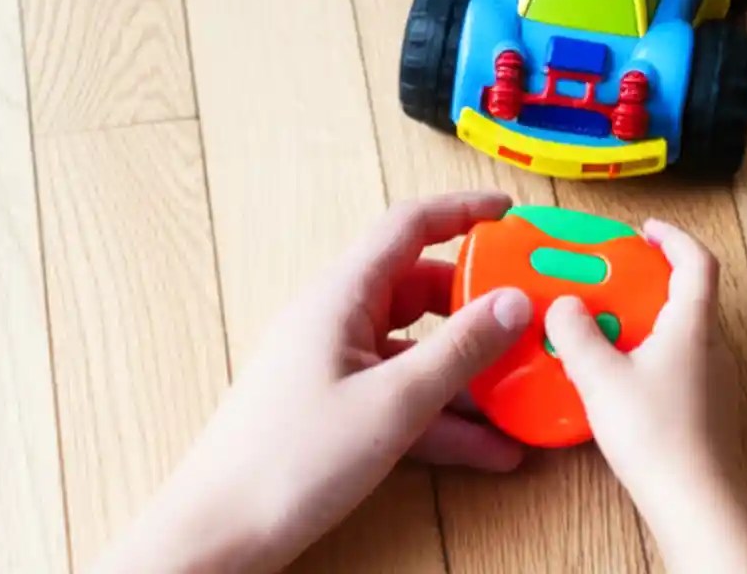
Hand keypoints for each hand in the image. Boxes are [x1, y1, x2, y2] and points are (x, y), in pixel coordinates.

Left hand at [95, 192, 531, 573]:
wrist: (219, 534)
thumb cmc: (290, 461)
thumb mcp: (394, 403)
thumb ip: (460, 351)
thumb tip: (513, 303)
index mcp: (341, 297)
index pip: (408, 227)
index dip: (462, 212)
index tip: (511, 214)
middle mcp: (336, 322)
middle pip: (421, 291)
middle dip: (478, 307)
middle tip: (527, 319)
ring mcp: (335, 367)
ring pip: (417, 352)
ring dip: (468, 375)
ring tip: (523, 397)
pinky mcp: (336, 409)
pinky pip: (402, 397)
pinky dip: (443, 418)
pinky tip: (490, 450)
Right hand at [544, 220, 746, 572]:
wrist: (695, 499)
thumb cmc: (656, 435)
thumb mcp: (601, 378)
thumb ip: (576, 335)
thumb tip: (564, 307)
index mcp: (694, 325)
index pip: (698, 261)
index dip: (674, 238)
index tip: (646, 231)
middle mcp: (713, 346)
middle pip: (692, 294)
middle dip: (654, 279)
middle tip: (617, 276)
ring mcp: (716, 379)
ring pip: (686, 331)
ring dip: (652, 318)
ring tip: (610, 327)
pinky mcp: (708, 407)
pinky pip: (682, 362)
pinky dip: (654, 352)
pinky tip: (623, 375)